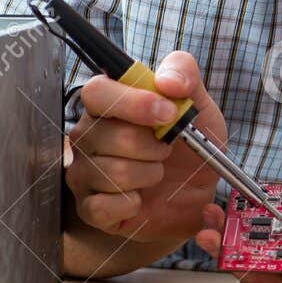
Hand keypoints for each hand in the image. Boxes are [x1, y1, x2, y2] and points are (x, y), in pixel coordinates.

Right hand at [64, 51, 228, 256]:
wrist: (196, 192)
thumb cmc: (189, 145)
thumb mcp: (198, 104)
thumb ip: (183, 74)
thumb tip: (166, 80)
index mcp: (108, 104)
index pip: (97, 92)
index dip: (133, 103)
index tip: (167, 113)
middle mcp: (88, 135)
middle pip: (110, 135)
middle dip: (153, 146)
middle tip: (166, 149)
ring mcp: (83, 172)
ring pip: (114, 172)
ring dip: (149, 174)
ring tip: (156, 172)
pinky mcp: (88, 208)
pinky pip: (104, 206)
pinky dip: (132, 204)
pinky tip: (140, 199)